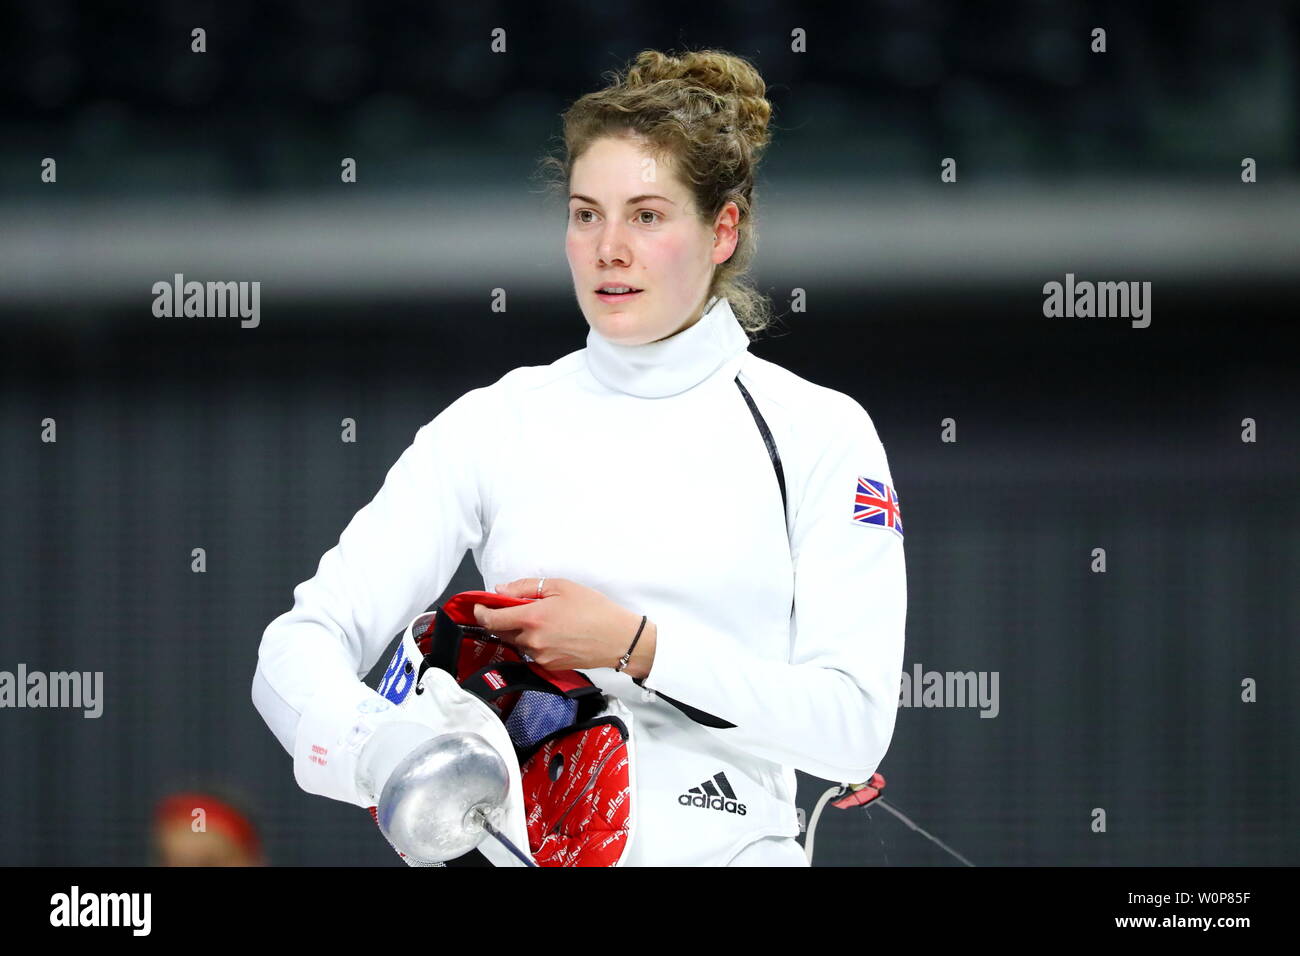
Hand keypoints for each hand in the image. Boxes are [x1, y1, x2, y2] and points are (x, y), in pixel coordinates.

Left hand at [473, 577, 656, 677]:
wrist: (619, 639)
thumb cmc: (594, 609)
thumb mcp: (561, 586)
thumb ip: (526, 587)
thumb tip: (500, 591)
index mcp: (532, 618)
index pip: (491, 619)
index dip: (481, 612)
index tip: (480, 605)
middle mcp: (532, 641)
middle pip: (501, 632)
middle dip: (501, 619)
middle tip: (513, 607)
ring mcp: (540, 656)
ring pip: (517, 642)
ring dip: (518, 631)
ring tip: (539, 619)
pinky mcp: (548, 666)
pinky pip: (531, 652)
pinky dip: (533, 641)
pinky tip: (551, 632)